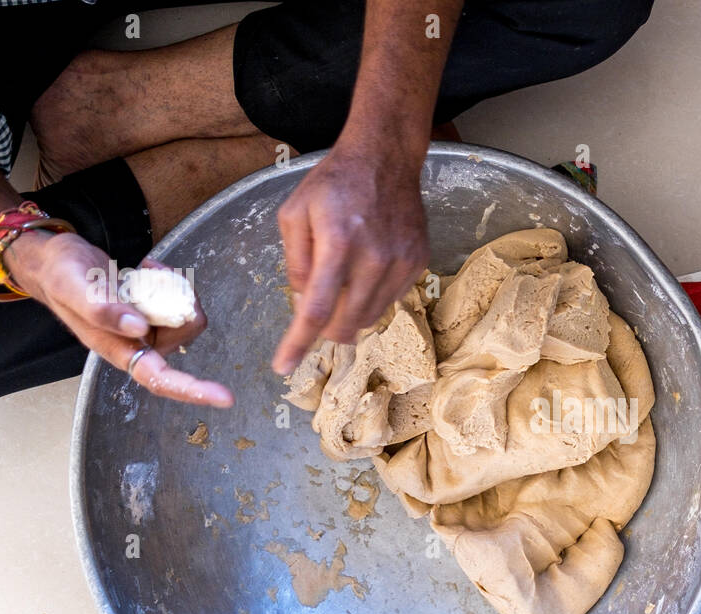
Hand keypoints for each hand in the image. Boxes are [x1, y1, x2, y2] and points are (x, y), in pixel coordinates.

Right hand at [7, 232, 233, 406]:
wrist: (56, 261)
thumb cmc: (59, 277)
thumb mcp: (72, 287)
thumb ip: (101, 309)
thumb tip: (138, 327)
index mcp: (118, 350)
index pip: (160, 378)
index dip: (192, 390)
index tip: (224, 397)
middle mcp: (138, 343)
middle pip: (183, 334)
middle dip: (183, 303)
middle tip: (156, 273)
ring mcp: (148, 327)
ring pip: (186, 315)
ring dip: (176, 287)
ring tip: (148, 268)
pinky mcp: (155, 309)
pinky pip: (180, 299)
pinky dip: (172, 280)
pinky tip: (148, 267)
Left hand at [272, 145, 428, 374]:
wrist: (385, 159)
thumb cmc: (334, 184)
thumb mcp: (294, 213)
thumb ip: (295, 261)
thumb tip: (303, 303)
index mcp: (338, 242)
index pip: (317, 308)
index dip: (298, 343)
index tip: (283, 366)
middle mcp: (374, 256)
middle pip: (346, 322)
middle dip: (325, 329)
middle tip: (316, 315)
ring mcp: (400, 261)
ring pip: (369, 317)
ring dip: (348, 314)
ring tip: (342, 283)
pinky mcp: (417, 263)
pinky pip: (390, 300)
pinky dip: (371, 298)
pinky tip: (364, 272)